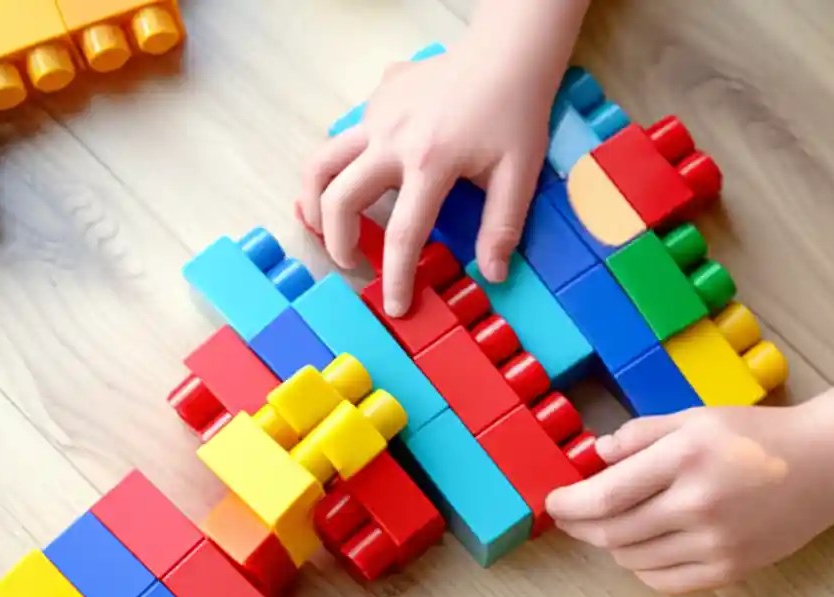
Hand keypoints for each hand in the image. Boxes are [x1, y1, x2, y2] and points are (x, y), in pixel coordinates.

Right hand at [298, 44, 552, 316]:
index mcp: (430, 162)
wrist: (504, 53)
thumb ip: (502, 226)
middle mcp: (392, 140)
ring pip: (321, 164)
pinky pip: (342, 140)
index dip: (397, 277)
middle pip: (339, 199)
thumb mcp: (519, 173)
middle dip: (338, 243)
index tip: (396, 306)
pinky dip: (335, 168)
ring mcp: (377, 117)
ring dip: (314, 202)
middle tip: (354, 265)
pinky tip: (353, 182)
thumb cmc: (515, 112)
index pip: (403, 234)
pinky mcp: (374, 101)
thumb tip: (493, 275)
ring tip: (323, 228)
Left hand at [546, 404, 833, 593]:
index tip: (553, 503)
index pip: (606, 494)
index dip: (569, 504)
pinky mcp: (731, 571)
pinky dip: (642, 567)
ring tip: (613, 525)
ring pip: (633, 559)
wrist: (825, 465)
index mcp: (684, 457)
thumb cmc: (757, 435)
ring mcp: (715, 543)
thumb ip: (641, 434)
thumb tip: (597, 455)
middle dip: (582, 527)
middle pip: (613, 532)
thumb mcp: (695, 418)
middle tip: (571, 517)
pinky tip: (643, 547)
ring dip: (612, 545)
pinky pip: (664, 581)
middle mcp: (696, 504)